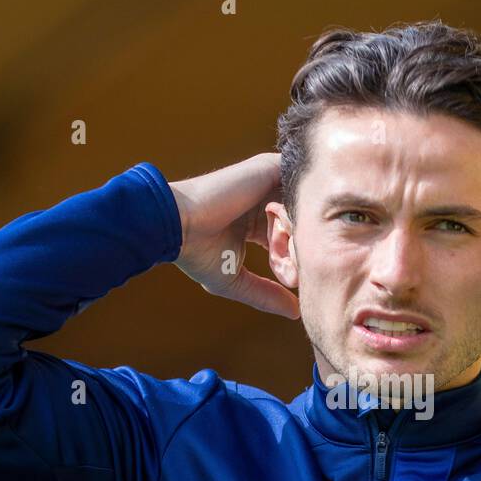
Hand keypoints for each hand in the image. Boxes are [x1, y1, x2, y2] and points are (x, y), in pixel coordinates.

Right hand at [167, 152, 299, 318]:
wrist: (177, 226)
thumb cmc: (197, 254)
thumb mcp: (236, 280)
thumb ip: (267, 294)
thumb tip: (296, 312)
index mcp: (256, 221)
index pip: (290, 238)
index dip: (293, 260)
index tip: (285, 278)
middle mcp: (263, 198)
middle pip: (302, 223)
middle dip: (301, 248)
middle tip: (286, 266)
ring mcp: (266, 181)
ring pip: (303, 208)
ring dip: (298, 233)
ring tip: (280, 249)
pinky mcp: (267, 168)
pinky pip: (298, 191)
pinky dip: (295, 214)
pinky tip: (280, 231)